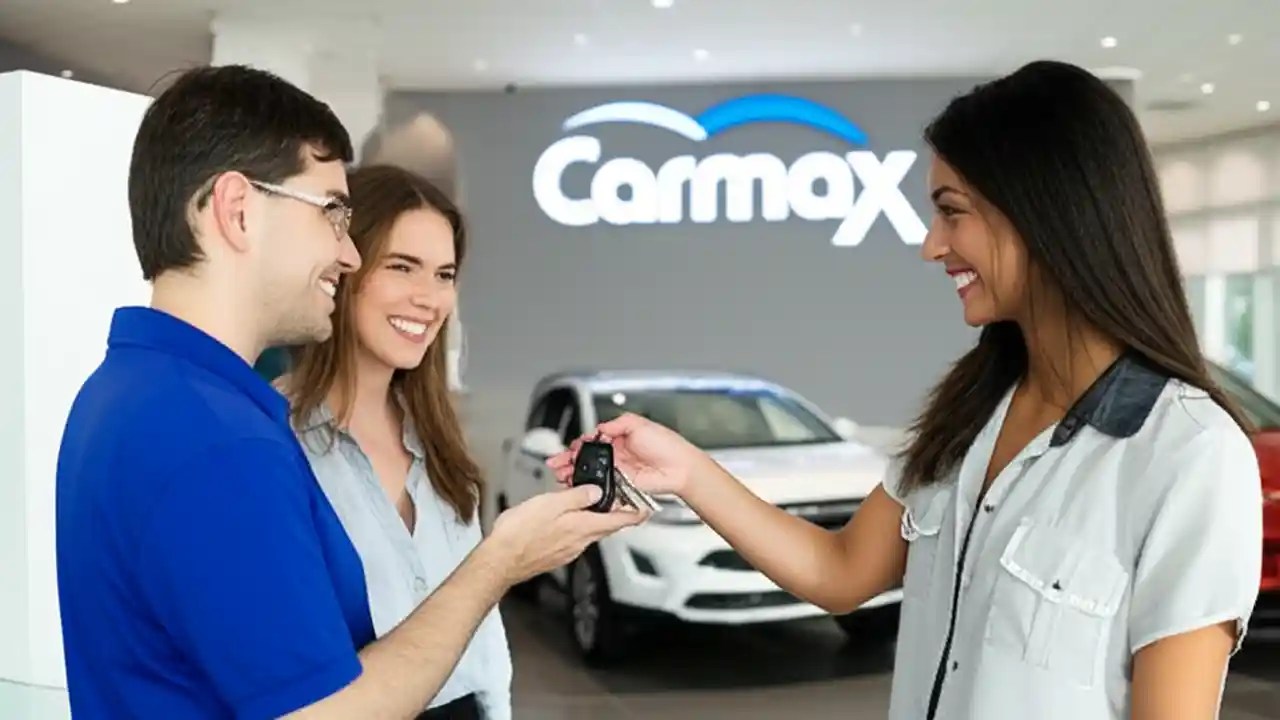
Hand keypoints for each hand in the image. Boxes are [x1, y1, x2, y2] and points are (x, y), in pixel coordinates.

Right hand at [486, 485, 647, 585]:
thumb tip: (596, 490)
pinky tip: (565, 518)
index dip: (635, 513)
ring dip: (593, 517)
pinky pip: (574, 537)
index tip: (646, 507)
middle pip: (606, 525)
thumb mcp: (551, 504)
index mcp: (583, 527)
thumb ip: (577, 497)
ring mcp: (569, 550)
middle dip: (614, 512)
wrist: (500, 560)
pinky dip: (576, 525)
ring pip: (590, 530)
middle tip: (619, 500)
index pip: (620, 520)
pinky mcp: (557, 554)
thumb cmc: (520, 534)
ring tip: (588, 503)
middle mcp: (580, 541)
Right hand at [546, 412, 710, 497]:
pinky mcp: (622, 484)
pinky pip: (603, 485)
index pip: (593, 440)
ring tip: (562, 474)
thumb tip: (600, 428)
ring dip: (576, 473)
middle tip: (557, 463)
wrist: (680, 468)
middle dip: (570, 460)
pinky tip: (579, 486)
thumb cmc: (666, 445)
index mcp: (620, 437)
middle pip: (588, 457)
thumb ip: (616, 424)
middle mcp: (618, 454)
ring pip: (592, 472)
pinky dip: (590, 486)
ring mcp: (619, 470)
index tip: (569, 448)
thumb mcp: (639, 423)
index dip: (579, 444)